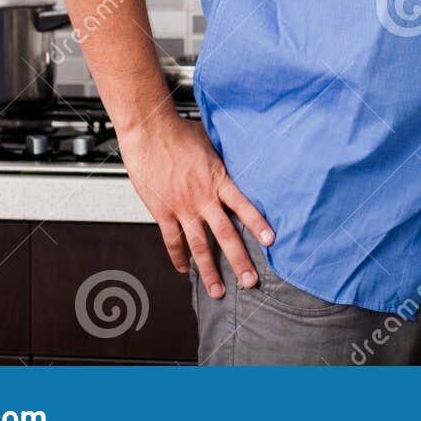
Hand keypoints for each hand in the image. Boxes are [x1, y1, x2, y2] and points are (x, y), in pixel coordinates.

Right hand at [118, 113, 275, 298]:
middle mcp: (202, 198)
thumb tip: (240, 160)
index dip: (258, 224)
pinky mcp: (162, 211)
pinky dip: (178, 257)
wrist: (149, 130)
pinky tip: (184, 269)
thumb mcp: (213, 143)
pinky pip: (172, 240)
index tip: (270, 241)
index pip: (244, 206)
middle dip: (239, 260)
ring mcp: (182, 207)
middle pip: (225, 234)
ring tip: (218, 290)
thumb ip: (225, 160)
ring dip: (209, 270)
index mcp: (218, 180)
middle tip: (250, 281)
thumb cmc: (180, 131)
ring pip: (199, 245)